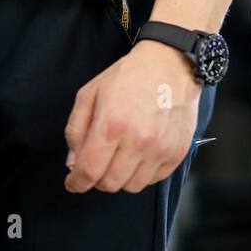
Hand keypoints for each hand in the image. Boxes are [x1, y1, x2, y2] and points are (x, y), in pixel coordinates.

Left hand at [63, 40, 201, 193]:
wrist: (169, 63)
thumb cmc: (128, 76)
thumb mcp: (90, 93)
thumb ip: (76, 129)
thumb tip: (73, 162)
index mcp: (111, 124)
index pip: (89, 171)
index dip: (77, 182)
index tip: (74, 183)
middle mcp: (138, 140)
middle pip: (110, 184)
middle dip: (97, 178)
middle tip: (98, 163)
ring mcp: (160, 149)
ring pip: (132, 186)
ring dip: (121, 177)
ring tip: (120, 156)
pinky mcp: (177, 152)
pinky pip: (154, 180)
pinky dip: (142, 173)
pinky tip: (139, 155)